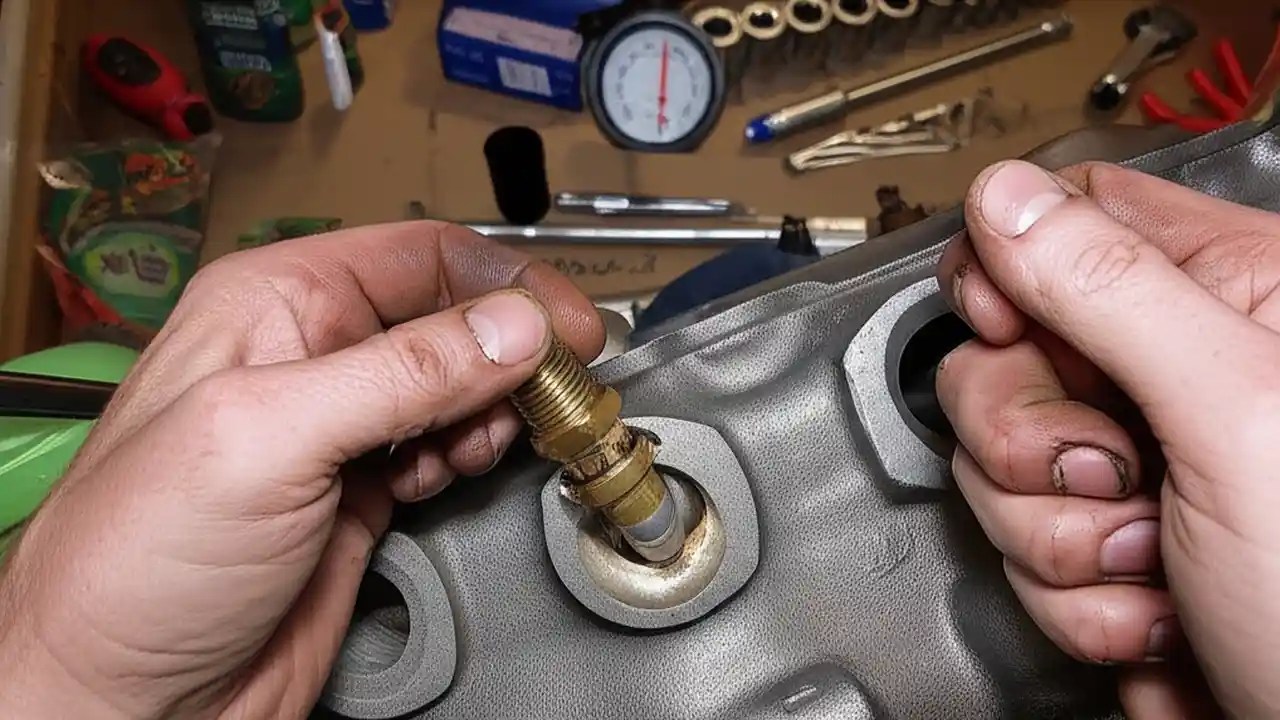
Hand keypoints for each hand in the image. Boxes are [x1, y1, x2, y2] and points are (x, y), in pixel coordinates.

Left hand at [0, 223, 603, 718]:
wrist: (123, 700)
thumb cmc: (134, 563)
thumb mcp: (271, 438)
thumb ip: (404, 373)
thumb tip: (513, 327)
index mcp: (272, 305)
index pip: (420, 257)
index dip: (507, 283)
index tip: (571, 325)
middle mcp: (307, 357)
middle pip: (448, 321)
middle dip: (507, 354)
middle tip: (552, 392)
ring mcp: (335, 429)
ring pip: (454, 388)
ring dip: (489, 412)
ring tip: (478, 445)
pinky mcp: (358, 495)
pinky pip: (442, 451)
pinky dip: (465, 459)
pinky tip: (443, 477)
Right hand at [937, 160, 1279, 717]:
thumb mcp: (1239, 416)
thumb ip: (1112, 290)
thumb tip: (1006, 197)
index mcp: (1234, 296)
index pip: (1065, 222)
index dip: (1010, 275)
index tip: (1013, 333)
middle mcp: (1179, 374)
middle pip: (1005, 352)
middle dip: (1032, 439)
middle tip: (1116, 476)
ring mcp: (1141, 468)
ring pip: (999, 463)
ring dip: (1059, 539)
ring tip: (1158, 564)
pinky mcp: (1107, 550)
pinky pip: (1018, 545)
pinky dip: (1074, 599)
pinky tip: (1159, 615)